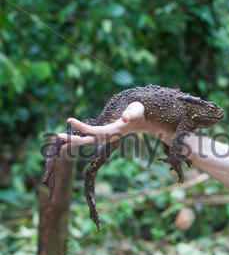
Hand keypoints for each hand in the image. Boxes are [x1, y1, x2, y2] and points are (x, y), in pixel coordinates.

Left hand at [57, 102, 171, 147]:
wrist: (145, 119)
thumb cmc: (140, 112)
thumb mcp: (137, 110)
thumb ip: (131, 113)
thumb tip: (124, 118)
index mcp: (114, 131)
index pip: (95, 131)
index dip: (82, 127)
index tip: (69, 119)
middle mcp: (110, 136)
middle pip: (90, 141)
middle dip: (74, 140)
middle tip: (58, 136)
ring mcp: (107, 136)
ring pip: (89, 141)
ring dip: (75, 142)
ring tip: (59, 144)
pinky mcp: (105, 134)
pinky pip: (90, 138)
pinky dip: (80, 139)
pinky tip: (70, 142)